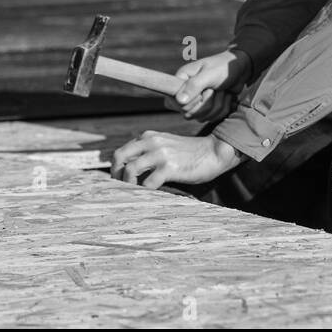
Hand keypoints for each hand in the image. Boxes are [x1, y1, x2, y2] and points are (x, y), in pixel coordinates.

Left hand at [110, 132, 244, 188]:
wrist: (214, 152)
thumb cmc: (191, 153)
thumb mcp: (166, 145)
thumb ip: (150, 152)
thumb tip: (131, 170)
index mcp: (149, 136)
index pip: (122, 151)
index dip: (117, 167)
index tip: (120, 180)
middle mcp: (152, 142)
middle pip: (119, 156)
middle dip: (116, 174)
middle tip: (121, 187)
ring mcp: (160, 154)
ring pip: (130, 170)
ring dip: (128, 185)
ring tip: (135, 193)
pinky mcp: (169, 167)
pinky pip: (147, 183)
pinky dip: (145, 192)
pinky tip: (150, 196)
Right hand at [165, 49, 251, 122]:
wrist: (240, 70)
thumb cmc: (223, 67)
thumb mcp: (209, 74)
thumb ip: (194, 86)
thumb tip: (179, 101)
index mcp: (181, 80)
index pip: (177, 103)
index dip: (193, 101)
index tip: (205, 90)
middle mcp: (185, 92)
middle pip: (190, 113)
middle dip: (208, 102)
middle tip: (216, 88)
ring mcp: (196, 101)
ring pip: (202, 117)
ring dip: (218, 105)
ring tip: (222, 91)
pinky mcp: (206, 108)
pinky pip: (211, 118)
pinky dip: (223, 108)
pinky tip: (226, 97)